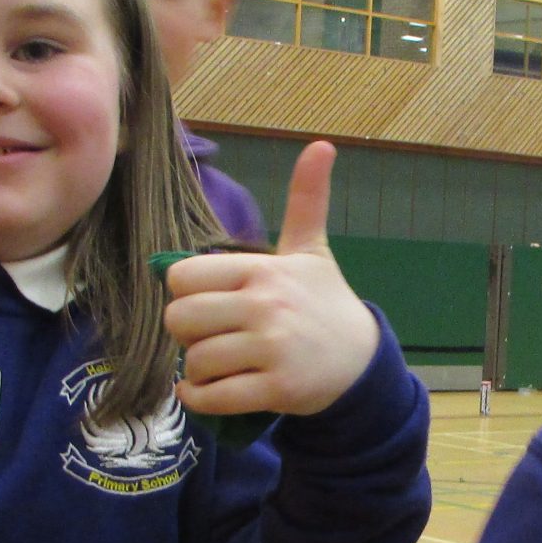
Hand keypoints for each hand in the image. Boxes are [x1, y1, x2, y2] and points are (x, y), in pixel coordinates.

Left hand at [162, 142, 379, 417]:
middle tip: (206, 337)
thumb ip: (306, 200)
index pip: (184, 277)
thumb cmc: (324, 303)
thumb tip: (322, 144)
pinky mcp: (277, 389)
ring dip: (195, 370)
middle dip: (185, 333)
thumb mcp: (311, 250)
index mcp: (264, 270)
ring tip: (215, 365)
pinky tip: (205, 391)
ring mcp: (273, 349)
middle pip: (180, 319)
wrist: (361, 361)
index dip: (184, 293)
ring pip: (196, 361)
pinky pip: (214, 396)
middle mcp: (267, 306)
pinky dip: (199, 398)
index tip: (206, 303)